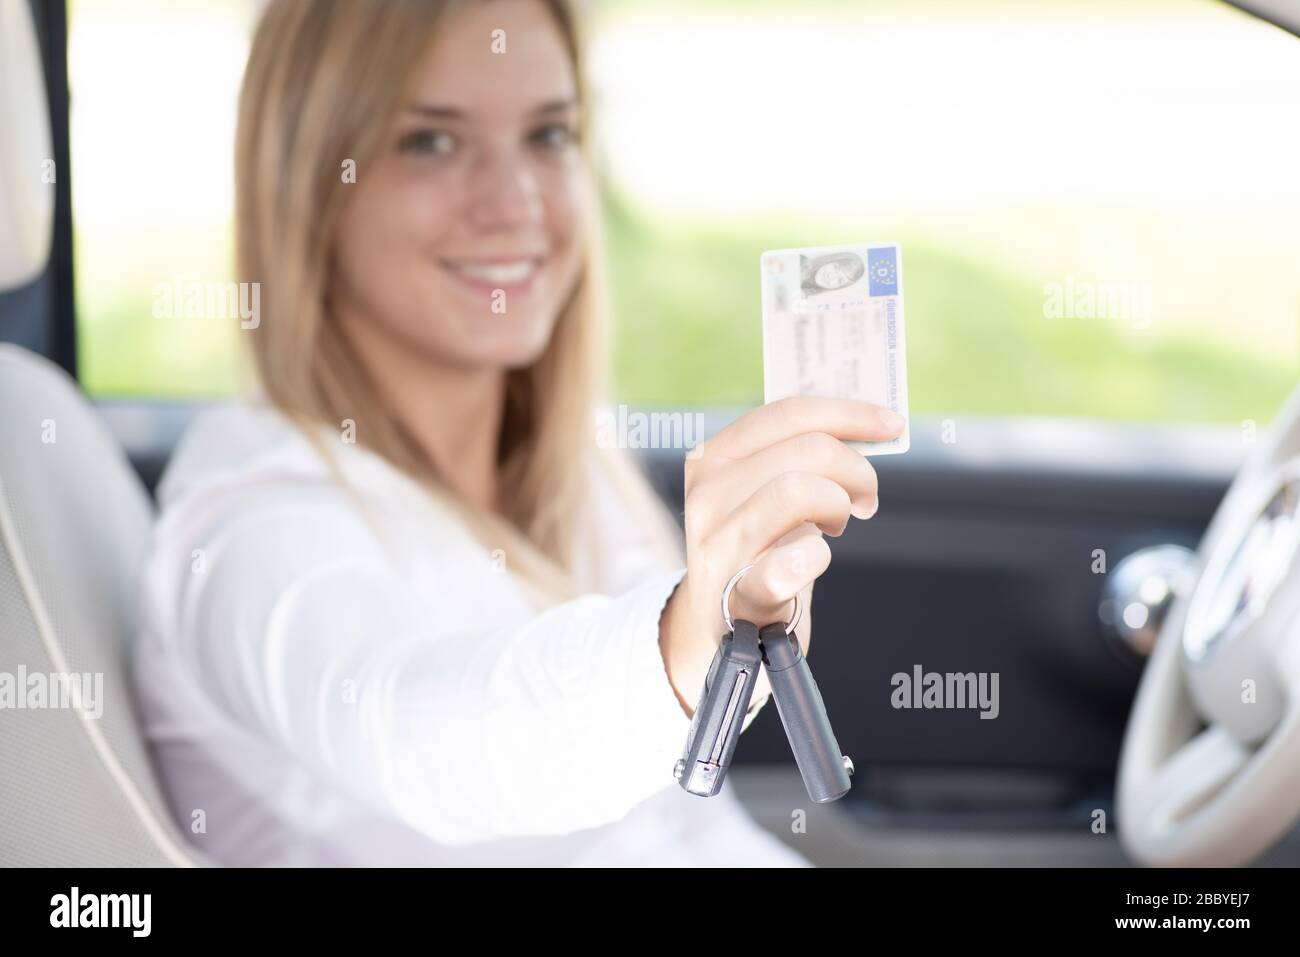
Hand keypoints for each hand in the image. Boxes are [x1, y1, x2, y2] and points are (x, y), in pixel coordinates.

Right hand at [658, 396, 904, 714]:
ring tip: (837, 525)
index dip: (848, 413)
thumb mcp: (761, 491)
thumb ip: (795, 456)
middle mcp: (707, 495)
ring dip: (836, 506)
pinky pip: (793, 560)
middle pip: (806, 449)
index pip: (788, 414)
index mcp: (712, 460)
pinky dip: (816, 555)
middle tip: (864, 498)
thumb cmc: (757, 549)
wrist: (721, 627)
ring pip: (797, 491)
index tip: (891, 425)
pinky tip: (814, 559)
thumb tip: (867, 425)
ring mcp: (719, 545)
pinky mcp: (739, 595)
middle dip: (854, 469)